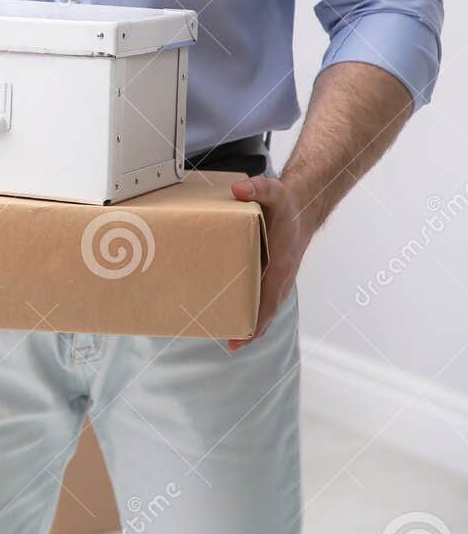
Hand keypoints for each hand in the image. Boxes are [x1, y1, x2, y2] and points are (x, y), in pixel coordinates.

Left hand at [228, 176, 311, 350]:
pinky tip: (235, 316)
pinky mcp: (272, 276)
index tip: (241, 338)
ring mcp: (278, 278)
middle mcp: (281, 276)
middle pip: (267, 311)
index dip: (256, 320)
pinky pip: (262, 298)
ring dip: (250, 323)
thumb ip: (257, 188)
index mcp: (282, 264)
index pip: (268, 299)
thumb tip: (239, 190)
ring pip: (265, 307)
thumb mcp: (274, 191)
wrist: (303, 207)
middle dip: (251, 330)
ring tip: (229, 337)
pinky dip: (253, 311)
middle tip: (231, 345)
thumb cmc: (287, 204)